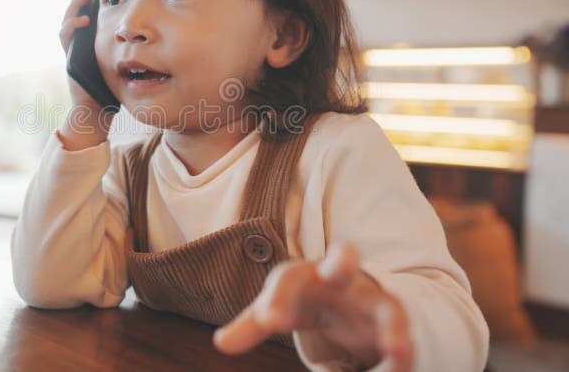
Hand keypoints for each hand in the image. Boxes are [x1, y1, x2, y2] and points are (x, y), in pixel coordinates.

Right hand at [57, 0, 113, 150]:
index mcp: (88, 46)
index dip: (87, 6)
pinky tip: (83, 20)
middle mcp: (77, 46)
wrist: (97, 108)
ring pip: (66, 24)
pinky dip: (71, 26)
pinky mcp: (68, 57)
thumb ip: (123, 49)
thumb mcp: (118, 63)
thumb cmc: (111, 88)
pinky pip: (65, 37)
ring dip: (73, 9)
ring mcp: (71, 51)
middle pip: (73, 18)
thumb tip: (142, 34)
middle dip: (78, 3)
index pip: (85, 20)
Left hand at [213, 244, 412, 371]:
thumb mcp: (277, 308)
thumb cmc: (303, 298)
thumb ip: (251, 325)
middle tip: (344, 259)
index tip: (269, 321)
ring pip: (385, 305)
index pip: (288, 279)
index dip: (278, 298)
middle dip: (343, 260)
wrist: (344, 291)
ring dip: (392, 324)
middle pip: (343, 263)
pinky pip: (401, 335)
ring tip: (396, 347)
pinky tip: (399, 366)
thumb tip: (220, 343)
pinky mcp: (393, 321)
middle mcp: (340, 279)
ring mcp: (370, 299)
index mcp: (304, 274)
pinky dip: (400, 355)